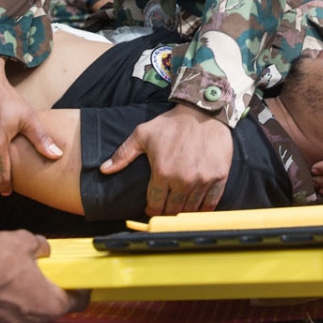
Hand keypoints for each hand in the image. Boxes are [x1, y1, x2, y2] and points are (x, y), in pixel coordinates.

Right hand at [0, 231, 84, 322]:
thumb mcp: (22, 241)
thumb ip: (40, 246)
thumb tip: (43, 249)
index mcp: (50, 305)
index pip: (78, 302)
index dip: (78, 291)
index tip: (75, 284)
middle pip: (46, 311)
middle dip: (40, 296)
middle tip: (29, 278)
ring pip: (22, 321)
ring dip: (17, 307)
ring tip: (3, 286)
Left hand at [101, 102, 232, 214]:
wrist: (203, 112)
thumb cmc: (171, 123)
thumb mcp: (142, 134)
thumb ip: (123, 154)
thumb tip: (104, 170)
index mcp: (162, 172)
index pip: (155, 205)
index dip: (152, 209)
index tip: (153, 208)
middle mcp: (183, 180)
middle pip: (173, 210)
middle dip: (167, 211)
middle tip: (166, 207)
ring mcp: (202, 180)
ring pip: (191, 209)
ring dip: (184, 211)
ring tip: (181, 206)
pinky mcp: (219, 177)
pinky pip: (211, 203)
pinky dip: (204, 208)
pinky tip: (198, 205)